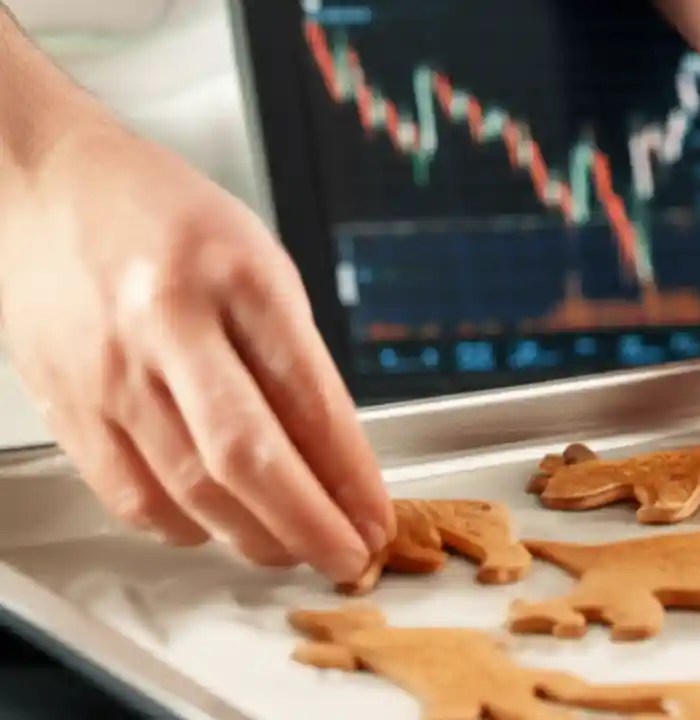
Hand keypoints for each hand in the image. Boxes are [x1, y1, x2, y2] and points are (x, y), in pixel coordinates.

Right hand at [0, 123, 393, 582]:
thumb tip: (332, 456)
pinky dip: (184, 527)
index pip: (308, 398)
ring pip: (189, 489)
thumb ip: (291, 354)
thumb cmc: (164, 218)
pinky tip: (216, 528)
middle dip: (309, 525)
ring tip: (295, 551)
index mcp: (236, 276)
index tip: (377, 515)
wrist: (45, 187)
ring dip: (255, 538)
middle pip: (246, 457)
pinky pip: (131, 494)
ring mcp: (109, 370)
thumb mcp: (256, 261)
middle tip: (347, 557)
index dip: (350, 474)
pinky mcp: (67, 405)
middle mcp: (168, 324)